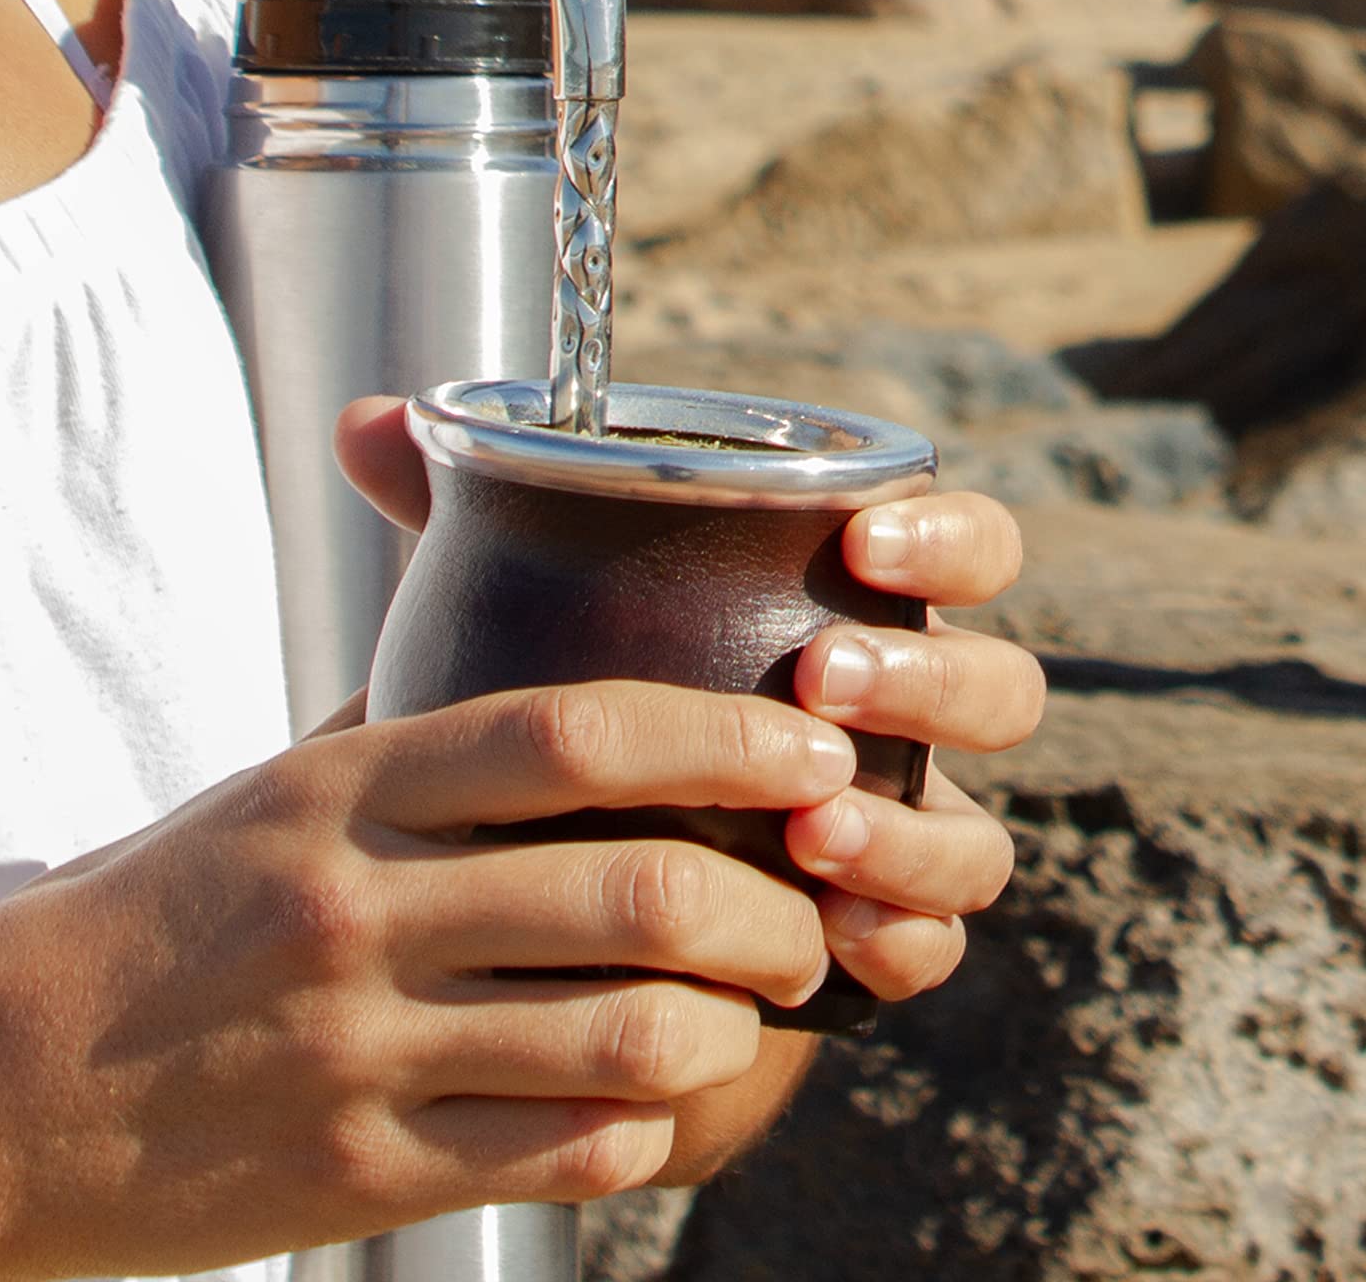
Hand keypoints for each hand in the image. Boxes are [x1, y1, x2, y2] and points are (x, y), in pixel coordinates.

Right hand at [0, 683, 856, 1280]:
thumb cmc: (166, 907)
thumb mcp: (280, 782)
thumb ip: (416, 726)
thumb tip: (560, 658)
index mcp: (353, 787)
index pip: (576, 734)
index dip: (723, 741)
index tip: (815, 753)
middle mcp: (364, 908)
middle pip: (633, 893)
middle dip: (769, 906)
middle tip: (814, 909)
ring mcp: (362, 1051)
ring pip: (623, 1039)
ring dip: (732, 1024)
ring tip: (768, 1006)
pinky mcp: (358, 1178)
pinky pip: (560, 1151)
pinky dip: (649, 1124)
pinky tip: (669, 1098)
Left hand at [336, 398, 1043, 1007]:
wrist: (572, 895)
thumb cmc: (573, 718)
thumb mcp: (522, 622)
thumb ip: (465, 520)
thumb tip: (365, 419)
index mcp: (855, 612)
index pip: (966, 550)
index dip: (949, 538)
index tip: (863, 537)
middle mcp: (901, 723)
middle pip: (1000, 690)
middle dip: (929, 680)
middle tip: (818, 677)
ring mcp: (902, 833)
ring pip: (978, 836)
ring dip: (911, 829)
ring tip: (810, 832)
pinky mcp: (874, 942)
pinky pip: (931, 947)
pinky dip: (892, 938)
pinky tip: (827, 938)